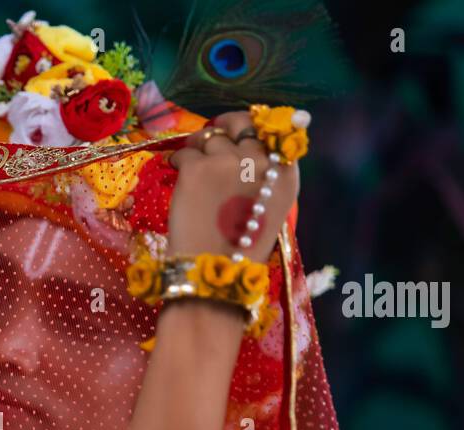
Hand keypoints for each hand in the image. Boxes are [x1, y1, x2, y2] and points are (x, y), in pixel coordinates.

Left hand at [166, 110, 299, 263]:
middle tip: (208, 137)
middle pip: (240, 123)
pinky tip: (178, 176)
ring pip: (209, 138)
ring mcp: (228, 161)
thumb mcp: (270, 209)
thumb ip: (264, 175)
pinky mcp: (197, 168)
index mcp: (285, 173)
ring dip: (198, 147)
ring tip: (192, 169)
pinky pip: (185, 153)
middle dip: (223, 127)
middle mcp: (260, 161)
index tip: (235, 133)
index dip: (250, 129)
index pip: (272, 131)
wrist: (215, 273)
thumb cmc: (241, 249)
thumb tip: (246, 146)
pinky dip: (179, 161)